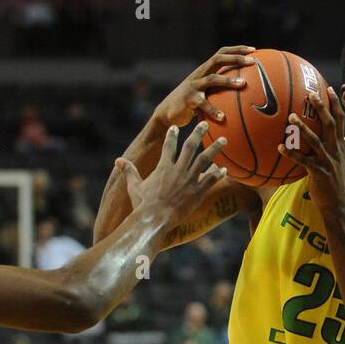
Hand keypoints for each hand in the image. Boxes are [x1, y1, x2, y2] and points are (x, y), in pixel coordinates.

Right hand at [116, 122, 227, 240]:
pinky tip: (226, 169)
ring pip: (205, 160)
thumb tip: (118, 161)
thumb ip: (129, 171)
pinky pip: (210, 180)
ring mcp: (189, 180)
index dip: (172, 136)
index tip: (176, 127)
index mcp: (163, 167)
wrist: (154, 219)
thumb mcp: (134, 186)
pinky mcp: (197, 193)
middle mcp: (178, 170)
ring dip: (215, 148)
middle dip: (198, 133)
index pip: (169, 146)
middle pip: (190, 146)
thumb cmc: (143, 204)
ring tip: (224, 139)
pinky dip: (218, 174)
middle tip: (205, 124)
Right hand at [153, 46, 255, 127]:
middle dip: (236, 58)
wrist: (168, 113)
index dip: (237, 49)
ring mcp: (193, 86)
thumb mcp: (206, 94)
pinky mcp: (189, 99)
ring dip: (228, 80)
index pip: (221, 54)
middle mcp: (199, 74)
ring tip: (243, 84)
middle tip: (253, 62)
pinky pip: (203, 104)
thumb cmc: (191, 105)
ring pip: (212, 78)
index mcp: (205, 71)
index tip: (254, 50)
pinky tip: (223, 117)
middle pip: (218, 59)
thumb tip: (244, 97)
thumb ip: (220, 91)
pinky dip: (213, 110)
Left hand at [282, 87, 344, 221]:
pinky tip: (280, 147)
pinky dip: (292, 153)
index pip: (340, 120)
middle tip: (311, 94)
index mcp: (339, 146)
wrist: (338, 205)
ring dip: (303, 128)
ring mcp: (328, 162)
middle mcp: (335, 151)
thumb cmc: (332, 184)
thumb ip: (324, 150)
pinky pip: (303, 161)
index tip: (329, 88)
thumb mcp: (332, 163)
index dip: (336, 104)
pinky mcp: (319, 173)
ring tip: (292, 118)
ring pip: (316, 141)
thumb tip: (311, 140)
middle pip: (330, 124)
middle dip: (322, 108)